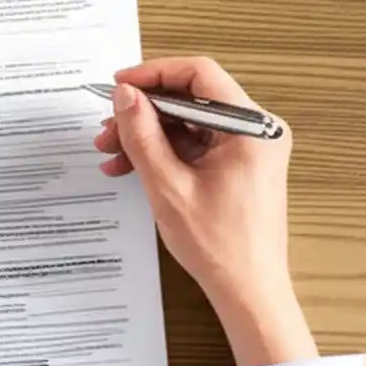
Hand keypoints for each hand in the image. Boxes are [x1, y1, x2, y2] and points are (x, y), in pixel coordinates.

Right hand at [93, 57, 315, 365]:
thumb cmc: (221, 247)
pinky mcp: (238, 164)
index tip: (120, 85)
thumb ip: (143, 135)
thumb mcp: (168, 185)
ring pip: (188, 122)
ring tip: (111, 151)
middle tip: (108, 126)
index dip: (153, 74)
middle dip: (144, 111)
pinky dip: (163, 151)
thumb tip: (125, 96)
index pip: (199, 74)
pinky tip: (130, 166)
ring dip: (148, 134)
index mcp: (252, 128)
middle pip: (191, 98)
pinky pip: (195, 144)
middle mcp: (257, 130)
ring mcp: (249, 148)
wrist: (247, 290)